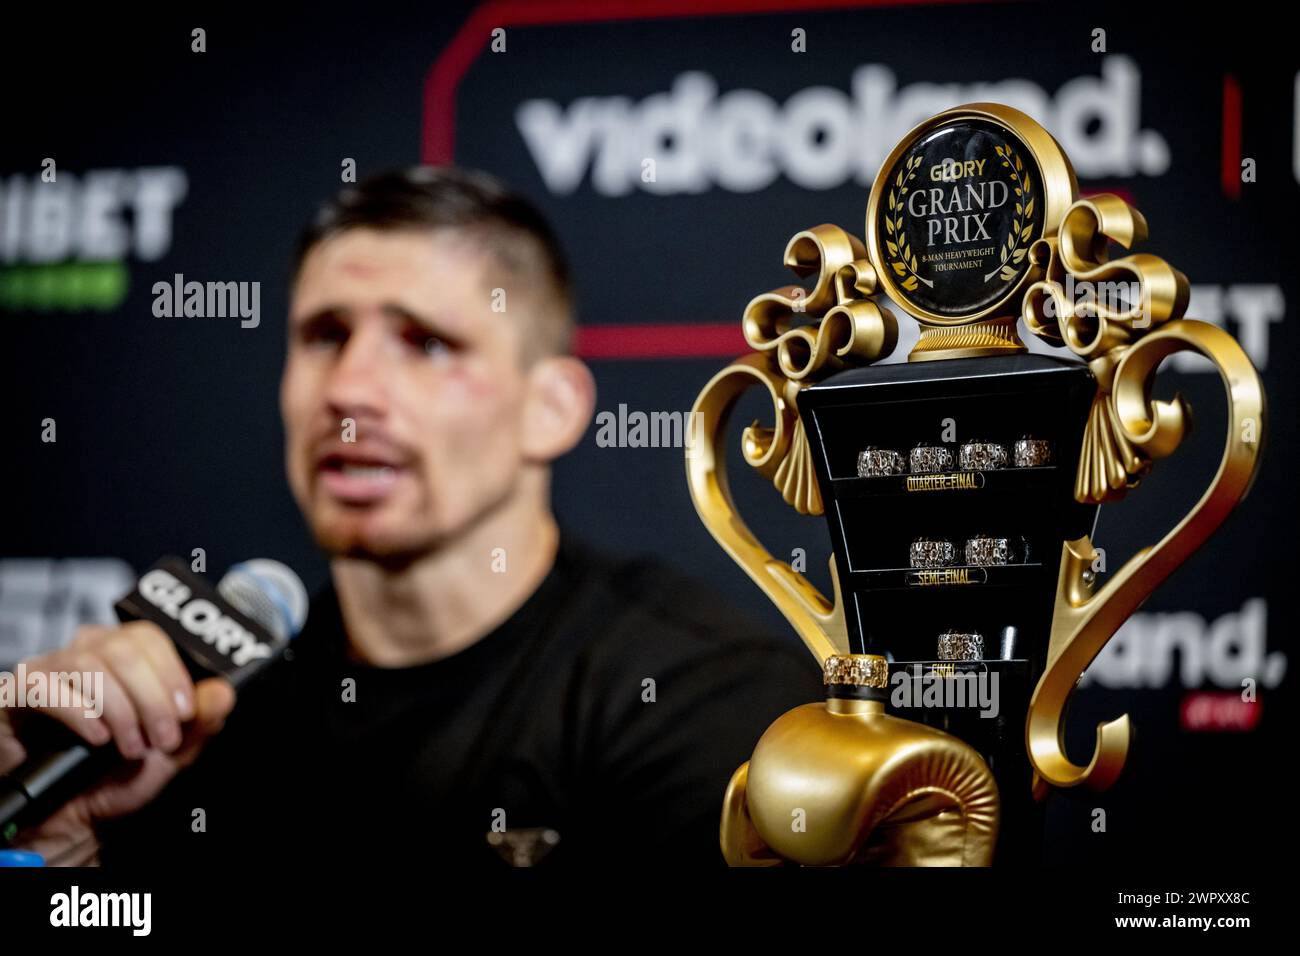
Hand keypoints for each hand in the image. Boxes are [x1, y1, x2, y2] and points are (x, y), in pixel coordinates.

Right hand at [0, 621, 235, 862]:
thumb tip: (224, 691)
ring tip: (130, 747)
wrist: (72, 814)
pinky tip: (97, 739)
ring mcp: (50, 670)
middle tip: (162, 739)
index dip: (172, 672)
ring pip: (91, 666)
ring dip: (121, 712)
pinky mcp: (21, 693)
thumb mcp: (172, 750)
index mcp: (124, 654)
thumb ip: (202, 720)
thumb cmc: (116, 774)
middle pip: (124, 649)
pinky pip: (49, 689)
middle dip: (152, 699)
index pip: (149, 637)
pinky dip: (81, 715)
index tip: (185, 712)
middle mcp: (86, 652)